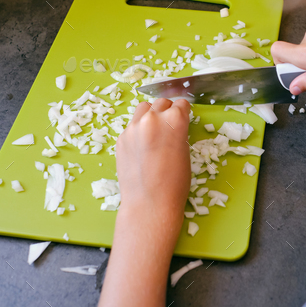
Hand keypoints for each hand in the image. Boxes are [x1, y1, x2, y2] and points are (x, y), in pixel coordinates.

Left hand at [115, 98, 190, 212]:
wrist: (150, 203)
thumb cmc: (175, 183)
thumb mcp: (185, 151)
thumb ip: (178, 131)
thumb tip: (173, 125)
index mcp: (174, 120)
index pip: (181, 103)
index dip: (184, 111)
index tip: (183, 117)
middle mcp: (152, 118)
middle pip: (162, 102)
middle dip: (167, 111)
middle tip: (169, 126)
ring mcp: (133, 127)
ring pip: (143, 109)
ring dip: (151, 115)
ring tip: (154, 133)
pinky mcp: (121, 138)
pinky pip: (132, 126)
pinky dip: (138, 131)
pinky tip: (142, 148)